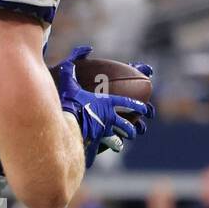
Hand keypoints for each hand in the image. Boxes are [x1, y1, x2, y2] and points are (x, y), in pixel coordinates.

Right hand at [51, 45, 154, 167]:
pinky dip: (96, 154)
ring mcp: (102, 132)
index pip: (128, 104)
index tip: (147, 110)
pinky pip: (98, 149)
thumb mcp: (69, 79)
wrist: (62, 122)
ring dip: (118, 143)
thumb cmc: (67, 100)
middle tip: (134, 132)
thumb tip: (86, 48)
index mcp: (106, 103)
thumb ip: (75, 63)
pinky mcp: (93, 143)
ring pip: (116, 140)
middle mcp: (108, 119)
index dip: (139, 107)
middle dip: (132, 129)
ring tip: (119, 145)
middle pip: (126, 125)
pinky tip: (94, 159)